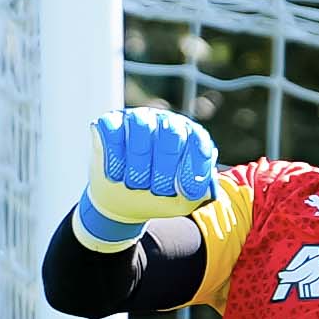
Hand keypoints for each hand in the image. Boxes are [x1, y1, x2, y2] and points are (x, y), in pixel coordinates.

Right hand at [73, 108, 218, 249]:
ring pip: (140, 126)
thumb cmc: (158, 195)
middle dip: (164, 168)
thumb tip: (207, 187)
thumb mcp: (183, 200)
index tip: (184, 190)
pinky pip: (113, 130)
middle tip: (156, 190)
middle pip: (171, 132)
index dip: (192, 166)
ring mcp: (138, 118)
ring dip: (138, 162)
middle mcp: (166, 121)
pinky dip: (114, 155)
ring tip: (134, 184)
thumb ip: (200, 193)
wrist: (122, 200)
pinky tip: (115, 174)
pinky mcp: (111, 122)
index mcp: (190, 136)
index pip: (198, 141)